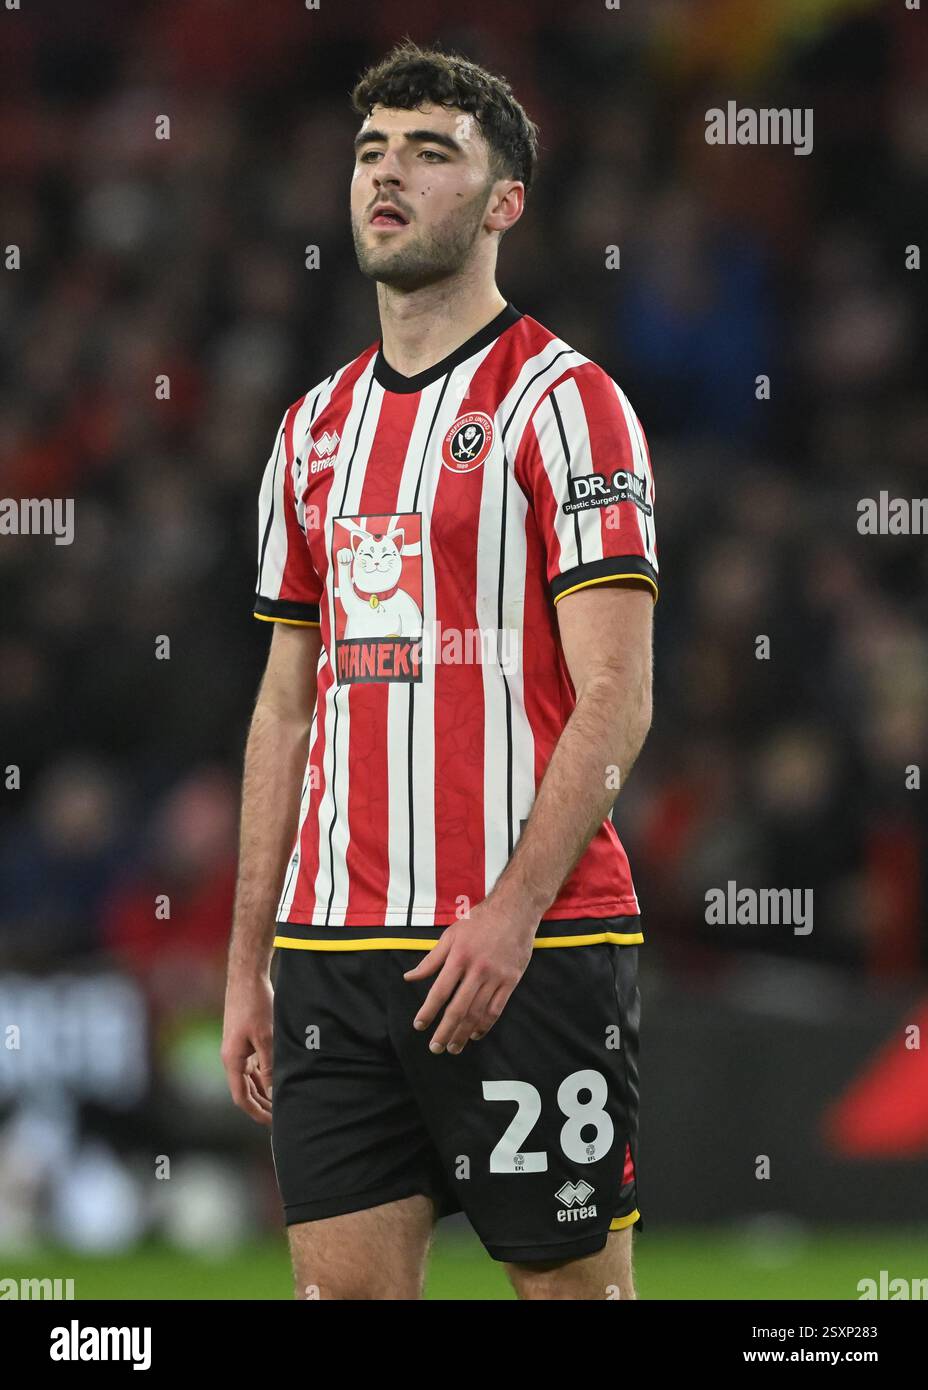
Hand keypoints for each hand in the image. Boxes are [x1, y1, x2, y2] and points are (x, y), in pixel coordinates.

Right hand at [221, 973, 273, 1125]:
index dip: (256, 1112)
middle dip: (261, 1104)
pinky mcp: (244, 1038)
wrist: (247, 977)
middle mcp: (232, 1057)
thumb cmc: (255, 1004)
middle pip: (245, 1090)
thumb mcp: (266, 1037)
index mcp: (232, 1060)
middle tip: (280, 1117)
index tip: (272, 1123)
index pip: (241, 1097)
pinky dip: (263, 1074)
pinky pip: (253, 1064)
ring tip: (281, 1101)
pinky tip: (277, 1077)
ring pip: (249, 1077)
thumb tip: (274, 1090)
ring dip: (263, 1090)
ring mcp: (237, 1048)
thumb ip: (269, 1065)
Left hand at [403, 896, 535, 1054]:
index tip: (419, 1026)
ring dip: (464, 1033)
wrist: (515, 910)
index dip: (428, 1011)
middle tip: (435, 1048)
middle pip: (459, 1008)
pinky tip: (475, 1035)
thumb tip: (409, 977)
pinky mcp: (511, 980)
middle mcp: (477, 969)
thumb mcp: (451, 934)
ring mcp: (496, 976)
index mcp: (459, 957)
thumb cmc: (479, 921)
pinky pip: (497, 1009)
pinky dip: (485, 1025)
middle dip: (445, 1031)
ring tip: (453, 1047)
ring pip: (477, 1013)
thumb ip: (431, 959)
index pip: (440, 991)